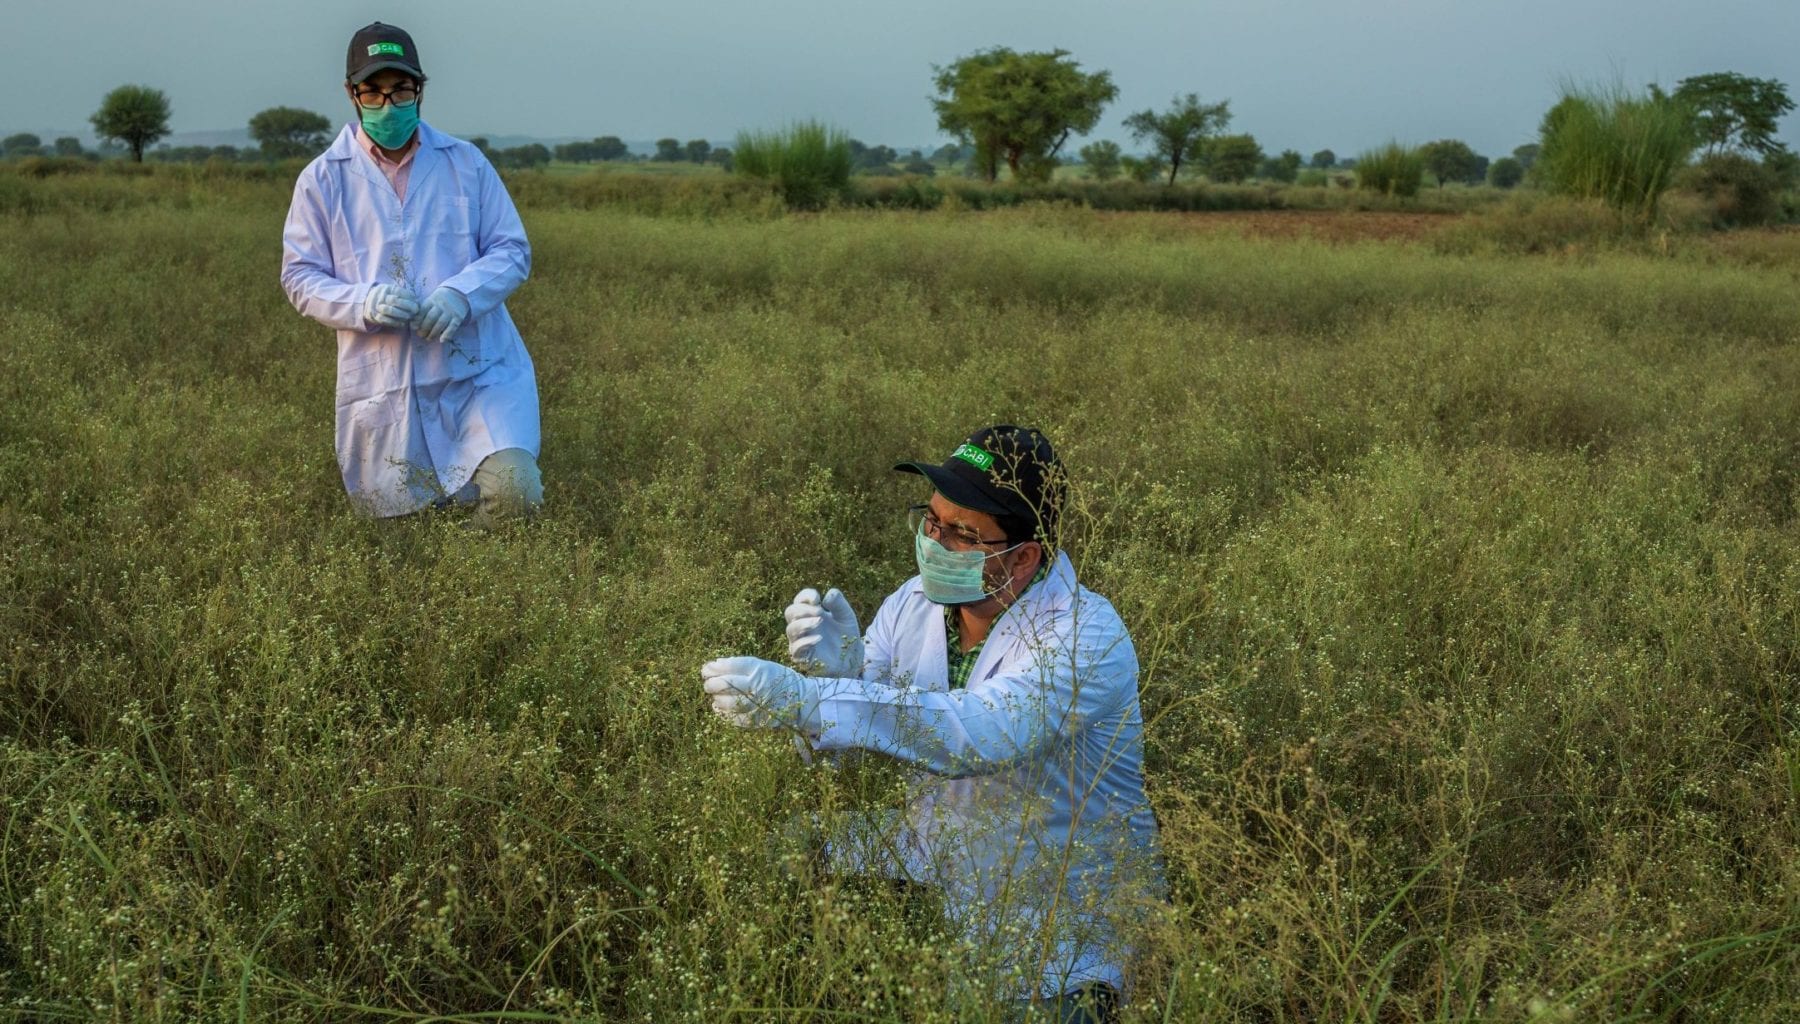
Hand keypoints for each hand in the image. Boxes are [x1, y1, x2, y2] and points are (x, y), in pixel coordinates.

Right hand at [363, 283, 419, 328]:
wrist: (368, 302)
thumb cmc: (388, 297)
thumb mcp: (394, 292)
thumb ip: (405, 295)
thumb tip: (417, 302)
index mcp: (387, 289)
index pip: (398, 291)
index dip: (409, 297)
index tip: (416, 302)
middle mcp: (381, 297)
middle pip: (394, 300)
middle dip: (407, 306)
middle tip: (415, 311)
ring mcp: (377, 307)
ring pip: (388, 310)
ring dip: (401, 314)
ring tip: (409, 317)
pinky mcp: (375, 316)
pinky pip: (385, 320)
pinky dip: (395, 322)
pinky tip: (403, 323)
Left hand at [412, 286, 469, 340]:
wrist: (458, 293)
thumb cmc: (440, 300)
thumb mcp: (430, 301)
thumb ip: (422, 310)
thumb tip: (413, 324)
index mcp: (432, 300)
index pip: (423, 311)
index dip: (417, 320)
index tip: (414, 327)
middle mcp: (441, 305)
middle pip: (431, 318)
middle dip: (424, 328)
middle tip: (420, 335)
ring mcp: (450, 311)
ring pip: (440, 323)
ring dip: (433, 333)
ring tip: (428, 338)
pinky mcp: (458, 317)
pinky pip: (452, 326)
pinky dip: (447, 334)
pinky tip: (442, 340)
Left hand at [702, 656, 819, 731]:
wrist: (801, 700)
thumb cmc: (780, 679)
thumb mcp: (765, 666)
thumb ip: (742, 665)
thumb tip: (717, 664)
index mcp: (760, 669)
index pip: (731, 666)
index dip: (714, 668)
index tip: (706, 669)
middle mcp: (757, 686)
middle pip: (726, 684)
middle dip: (711, 683)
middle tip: (707, 683)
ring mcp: (757, 704)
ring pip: (727, 703)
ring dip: (716, 699)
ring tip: (714, 696)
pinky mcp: (757, 720)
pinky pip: (734, 718)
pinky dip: (723, 713)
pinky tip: (720, 708)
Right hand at [785, 587, 862, 677]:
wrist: (853, 658)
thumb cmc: (847, 635)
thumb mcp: (846, 615)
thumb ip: (838, 603)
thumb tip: (826, 596)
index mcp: (811, 613)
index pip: (800, 600)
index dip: (805, 596)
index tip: (817, 599)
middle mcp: (803, 625)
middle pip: (790, 612)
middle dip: (803, 609)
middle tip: (819, 611)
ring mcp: (801, 641)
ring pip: (790, 629)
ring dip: (804, 623)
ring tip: (820, 621)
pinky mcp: (802, 657)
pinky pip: (795, 648)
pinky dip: (805, 642)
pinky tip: (819, 638)